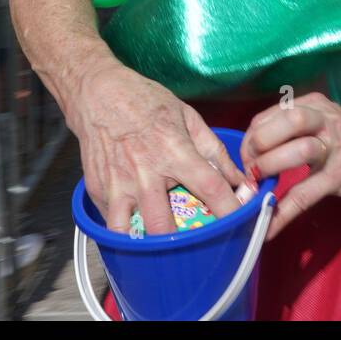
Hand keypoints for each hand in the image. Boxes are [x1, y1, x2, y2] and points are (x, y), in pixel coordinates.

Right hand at [70, 59, 246, 234]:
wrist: (98, 92)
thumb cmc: (145, 101)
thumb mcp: (187, 116)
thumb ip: (214, 150)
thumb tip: (238, 179)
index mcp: (174, 151)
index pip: (210, 187)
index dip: (230, 209)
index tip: (243, 223)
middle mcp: (146, 172)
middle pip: (165, 225)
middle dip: (181, 242)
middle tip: (195, 242)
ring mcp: (118, 184)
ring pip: (130, 232)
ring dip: (146, 244)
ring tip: (162, 247)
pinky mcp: (97, 190)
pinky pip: (111, 222)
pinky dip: (125, 229)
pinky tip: (137, 225)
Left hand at [242, 92, 340, 239]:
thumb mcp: (323, 122)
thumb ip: (292, 130)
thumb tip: (255, 151)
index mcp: (312, 105)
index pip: (267, 117)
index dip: (250, 139)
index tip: (247, 160)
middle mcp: (322, 120)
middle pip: (278, 125)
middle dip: (255, 149)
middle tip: (251, 172)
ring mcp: (334, 147)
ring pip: (294, 151)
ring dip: (269, 170)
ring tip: (260, 188)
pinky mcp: (340, 175)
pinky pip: (305, 194)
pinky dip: (283, 212)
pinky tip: (268, 227)